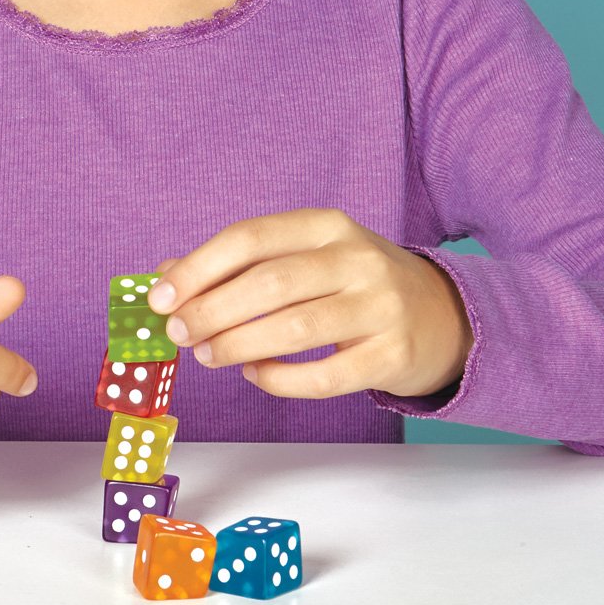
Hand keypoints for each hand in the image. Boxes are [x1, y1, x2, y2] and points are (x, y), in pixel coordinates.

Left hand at [149, 209, 472, 400]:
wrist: (443, 315)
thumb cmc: (354, 285)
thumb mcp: (305, 258)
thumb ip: (239, 265)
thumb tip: (166, 276)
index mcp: (327, 226)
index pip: (251, 238)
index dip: (199, 267)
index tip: (160, 296)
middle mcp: (357, 259)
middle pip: (270, 283)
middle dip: (212, 310)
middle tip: (178, 333)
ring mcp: (380, 307)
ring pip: (295, 328)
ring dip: (238, 344)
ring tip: (207, 354)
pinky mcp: (392, 354)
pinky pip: (325, 376)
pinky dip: (280, 379)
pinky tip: (255, 374)